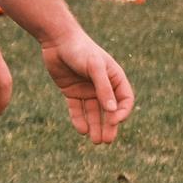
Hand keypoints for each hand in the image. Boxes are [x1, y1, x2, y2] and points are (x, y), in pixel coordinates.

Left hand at [40, 31, 133, 145]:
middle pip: (110, 110)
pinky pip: (77, 109)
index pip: (125, 100)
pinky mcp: (72, 91)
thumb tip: (112, 111)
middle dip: (109, 126)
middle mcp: (103, 86)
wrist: (58, 41)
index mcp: (115, 78)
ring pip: (93, 112)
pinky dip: (79, 120)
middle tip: (107, 141)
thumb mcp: (95, 68)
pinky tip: (82, 130)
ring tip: (96, 141)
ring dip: (95, 126)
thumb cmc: (81, 50)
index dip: (122, 112)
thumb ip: (103, 89)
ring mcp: (87, 89)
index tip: (114, 121)